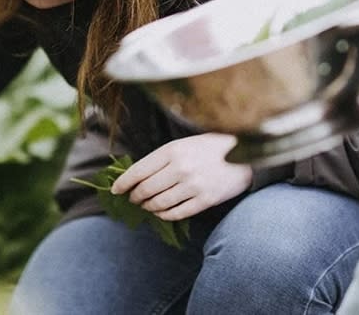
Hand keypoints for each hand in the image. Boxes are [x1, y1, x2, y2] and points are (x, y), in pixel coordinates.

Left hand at [110, 134, 251, 220]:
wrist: (243, 154)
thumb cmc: (208, 147)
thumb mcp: (182, 144)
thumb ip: (161, 158)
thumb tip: (136, 176)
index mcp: (172, 150)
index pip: (138, 171)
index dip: (123, 183)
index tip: (115, 190)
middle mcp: (180, 168)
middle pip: (146, 190)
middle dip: (135, 197)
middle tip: (132, 199)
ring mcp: (193, 186)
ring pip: (159, 204)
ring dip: (148, 207)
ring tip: (146, 205)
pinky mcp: (205, 200)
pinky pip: (177, 214)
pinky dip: (164, 215)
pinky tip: (161, 213)